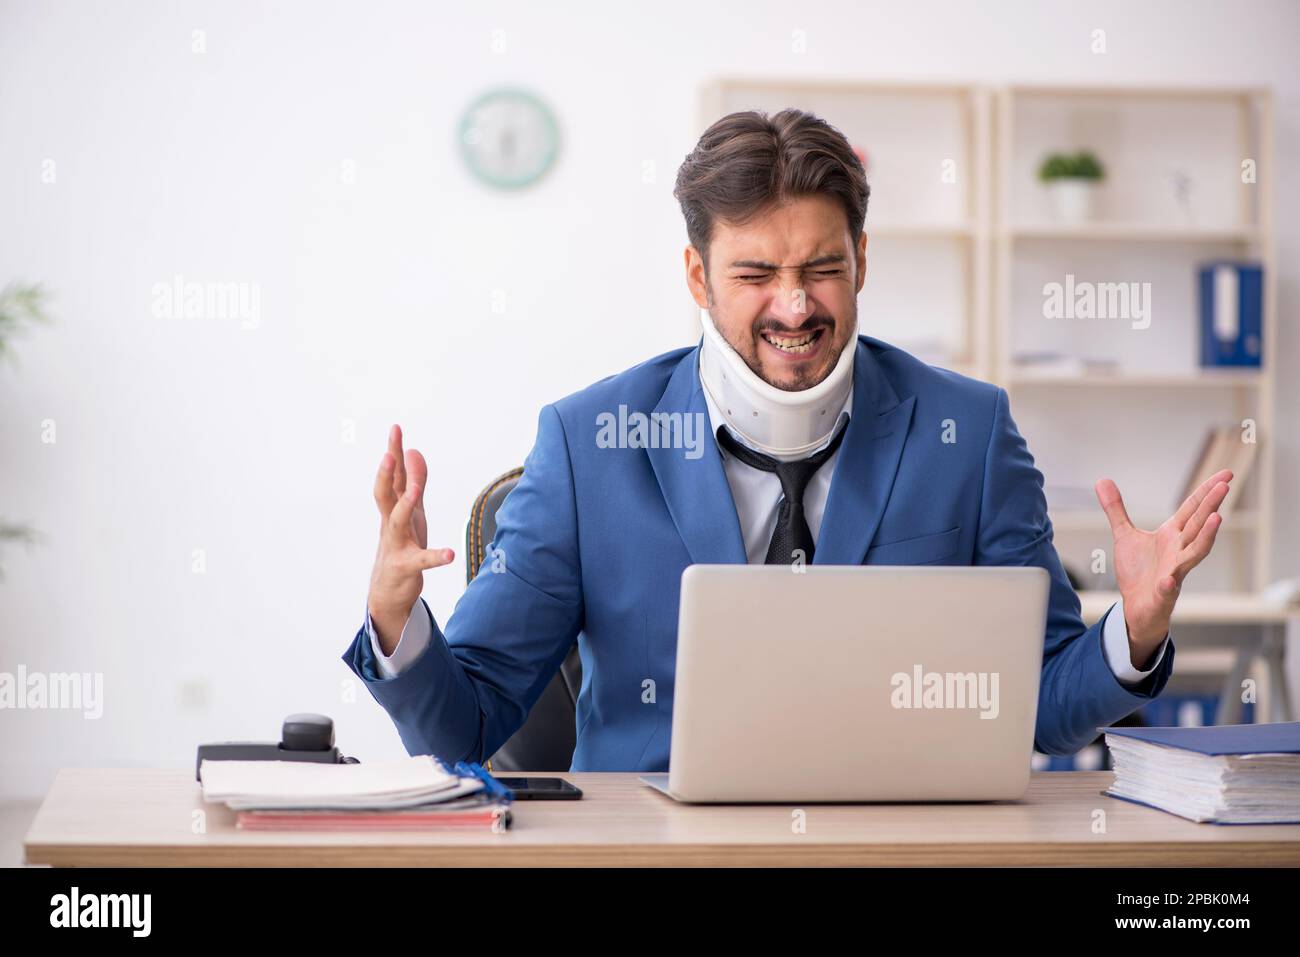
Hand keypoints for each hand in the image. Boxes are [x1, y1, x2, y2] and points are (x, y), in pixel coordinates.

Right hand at [367, 424, 454, 653]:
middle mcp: (391, 523)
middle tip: (390, 454)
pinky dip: (435, 557)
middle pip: (385, 494)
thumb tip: (413, 451)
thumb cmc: (401, 543)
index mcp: (394, 508)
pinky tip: (449, 554)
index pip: (392, 476)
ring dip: (405, 505)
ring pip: (397, 522)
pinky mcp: (407, 567)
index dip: (393, 452)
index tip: (396, 428)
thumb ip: (413, 481)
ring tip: (415, 491)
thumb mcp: (411, 510)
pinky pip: (421, 560)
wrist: (386, 589)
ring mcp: (396, 544)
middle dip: (387, 474)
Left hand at [1095, 469, 1231, 667]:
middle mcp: (1178, 550)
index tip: (1226, 474)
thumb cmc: (1138, 571)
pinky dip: (1168, 585)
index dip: (1207, 491)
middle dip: (1211, 504)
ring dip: (1206, 536)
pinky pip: (1167, 588)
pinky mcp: (1163, 593)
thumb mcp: (1124, 535)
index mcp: (1171, 535)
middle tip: (1225, 485)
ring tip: (1217, 519)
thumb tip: (1102, 481)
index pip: (1193, 508)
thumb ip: (1115, 509)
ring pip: (1195, 552)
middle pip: (1198, 524)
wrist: (1137, 606)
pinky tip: (1169, 581)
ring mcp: (1175, 571)